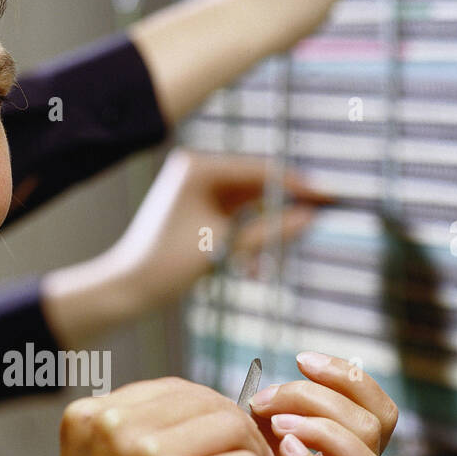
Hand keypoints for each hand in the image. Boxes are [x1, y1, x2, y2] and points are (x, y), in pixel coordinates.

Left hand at [39, 148, 320, 343]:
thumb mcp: (225, 248)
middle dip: (285, 207)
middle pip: (256, 184)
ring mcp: (196, 188)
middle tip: (323, 215)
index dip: (297, 184)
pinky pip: (236, 217)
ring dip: (267, 228)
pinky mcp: (198, 208)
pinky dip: (249, 237)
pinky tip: (258, 264)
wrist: (128, 288)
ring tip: (284, 251)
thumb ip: (270, 230)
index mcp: (198, 167)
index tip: (328, 196)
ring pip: (249, 203)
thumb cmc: (167, 266)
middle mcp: (196, 170)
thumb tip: (311, 216)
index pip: (260, 170)